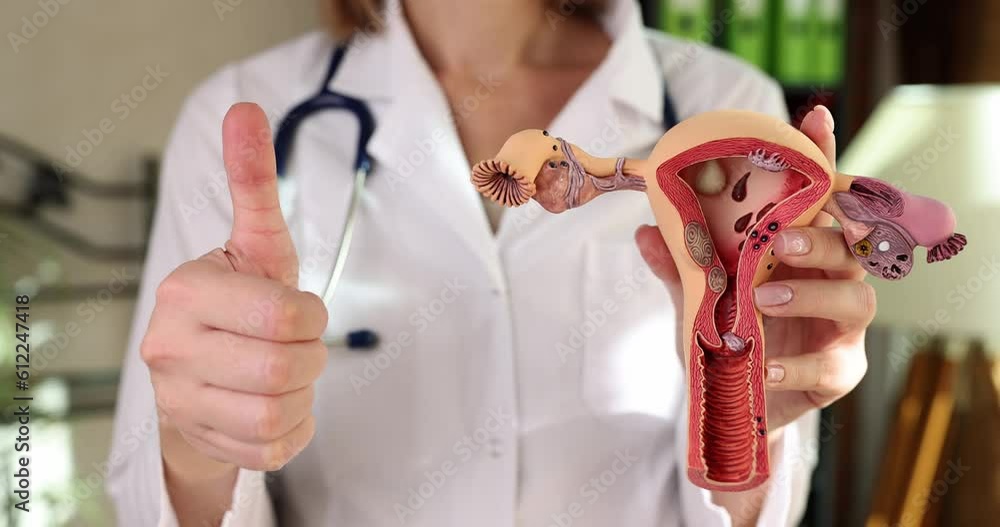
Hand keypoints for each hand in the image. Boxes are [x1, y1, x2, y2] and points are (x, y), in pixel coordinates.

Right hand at [142, 103, 327, 477]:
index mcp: (184, 292)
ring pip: (278, 414)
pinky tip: (277, 403)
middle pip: (285, 368)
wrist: (202, 366)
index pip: (287, 316)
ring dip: (302, 393)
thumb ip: (254, 180)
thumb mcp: (255, 240)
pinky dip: (293, 428)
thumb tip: (246, 108)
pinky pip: (274, 449)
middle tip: (299, 345)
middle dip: (311, 356)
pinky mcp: (199, 441)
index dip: (312, 316)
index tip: (301, 310)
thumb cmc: (240, 296)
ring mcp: (178, 402)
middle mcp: (167, 349)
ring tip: (287, 373)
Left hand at [635, 105, 872, 432]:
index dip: (820, 157)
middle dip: (821, 233)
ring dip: (813, 293)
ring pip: (857, 296)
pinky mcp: (841, 370)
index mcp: (797, 250)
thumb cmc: (724, 338)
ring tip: (764, 299)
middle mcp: (829, 278)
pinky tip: (770, 365)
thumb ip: (678, 266)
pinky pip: (833, 362)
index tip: (813, 117)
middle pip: (849, 242)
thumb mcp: (693, 300)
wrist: (730, 405)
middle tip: (780, 239)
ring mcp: (840, 326)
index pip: (816, 198)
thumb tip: (646, 230)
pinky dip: (801, 362)